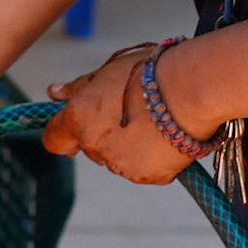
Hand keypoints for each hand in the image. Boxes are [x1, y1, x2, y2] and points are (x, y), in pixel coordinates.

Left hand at [43, 43, 206, 186]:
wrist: (193, 90)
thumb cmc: (151, 72)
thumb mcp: (109, 71)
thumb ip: (78, 88)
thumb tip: (53, 92)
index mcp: (80, 119)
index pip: (54, 139)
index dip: (63, 130)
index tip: (77, 121)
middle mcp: (96, 147)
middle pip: (89, 147)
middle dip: (102, 132)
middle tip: (129, 110)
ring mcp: (123, 165)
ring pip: (116, 158)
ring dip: (126, 145)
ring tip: (152, 120)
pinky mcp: (149, 176)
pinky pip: (143, 168)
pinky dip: (151, 156)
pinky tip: (164, 135)